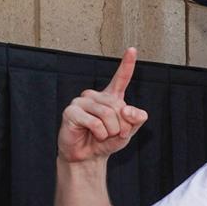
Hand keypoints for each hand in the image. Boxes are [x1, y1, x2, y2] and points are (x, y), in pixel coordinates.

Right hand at [58, 48, 147, 163]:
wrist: (88, 156)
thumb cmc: (107, 141)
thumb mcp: (128, 131)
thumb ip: (136, 119)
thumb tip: (128, 110)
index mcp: (111, 97)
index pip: (121, 78)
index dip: (127, 64)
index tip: (132, 49)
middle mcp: (95, 95)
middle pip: (119, 107)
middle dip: (121, 126)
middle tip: (113, 134)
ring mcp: (81, 102)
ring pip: (108, 114)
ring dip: (110, 130)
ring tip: (102, 135)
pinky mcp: (71, 112)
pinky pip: (94, 122)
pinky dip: (99, 133)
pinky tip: (92, 135)